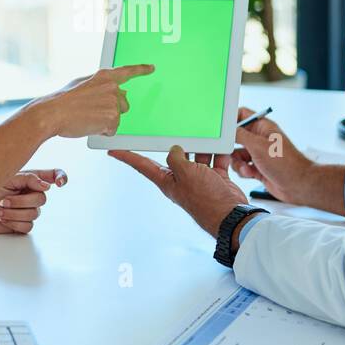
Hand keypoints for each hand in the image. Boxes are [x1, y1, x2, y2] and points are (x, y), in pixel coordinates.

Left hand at [0, 168, 67, 234]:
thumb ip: (29, 179)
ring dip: (13, 212)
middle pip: (42, 199)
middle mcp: (29, 194)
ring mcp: (25, 210)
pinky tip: (1, 218)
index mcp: (29, 180)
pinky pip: (27, 226)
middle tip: (3, 200)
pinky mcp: (20, 225)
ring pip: (34, 214)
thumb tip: (47, 186)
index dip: (60, 177)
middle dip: (21, 201)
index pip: (52, 176)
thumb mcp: (7, 178)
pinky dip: (12, 222)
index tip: (60, 182)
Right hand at [31, 64, 154, 138]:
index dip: (141, 69)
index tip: (152, 68)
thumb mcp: (82, 84)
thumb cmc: (62, 100)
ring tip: (87, 118)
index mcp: (104, 76)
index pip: (127, 71)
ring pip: (117, 117)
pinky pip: (112, 129)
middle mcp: (112, 87)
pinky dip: (102, 131)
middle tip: (91, 112)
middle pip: (123, 103)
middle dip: (112, 110)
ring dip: (105, 121)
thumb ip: (100, 85)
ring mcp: (113, 102)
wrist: (52, 112)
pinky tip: (88, 125)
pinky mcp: (112, 118)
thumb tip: (115, 92)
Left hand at [108, 146, 245, 237]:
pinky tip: (223, 147)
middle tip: (178, 130)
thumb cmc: (206, 199)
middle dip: (180, 144)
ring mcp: (199, 179)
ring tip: (209, 139)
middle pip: (175, 156)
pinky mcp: (215, 178)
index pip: (142, 165)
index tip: (113, 150)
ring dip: (205, 148)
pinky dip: (219, 154)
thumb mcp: (185, 173)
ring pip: (197, 156)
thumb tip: (175, 149)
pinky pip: (215, 161)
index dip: (127, 157)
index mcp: (168, 180)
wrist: (231, 215)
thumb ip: (177, 158)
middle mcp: (181, 179)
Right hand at [226, 106, 316, 203]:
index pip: (243, 115)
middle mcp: (260, 139)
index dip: (231, 119)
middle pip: (237, 136)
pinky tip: (251, 174)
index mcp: (263, 127)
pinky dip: (244, 170)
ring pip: (237, 154)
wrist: (298, 185)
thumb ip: (240, 135)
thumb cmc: (284, 163)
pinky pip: (243, 166)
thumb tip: (228, 129)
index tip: (221, 128)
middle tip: (227, 151)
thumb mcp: (258, 146)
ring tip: (246, 167)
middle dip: (231, 145)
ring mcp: (259, 154)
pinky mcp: (258, 168)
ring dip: (237, 161)